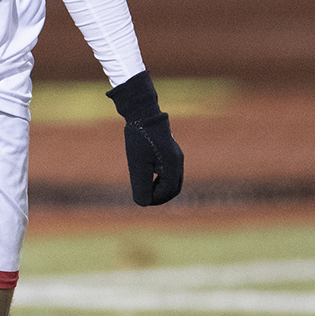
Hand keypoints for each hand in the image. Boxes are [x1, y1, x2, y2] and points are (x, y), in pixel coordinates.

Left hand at [105, 71, 183, 205]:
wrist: (142, 112)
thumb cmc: (138, 138)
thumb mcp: (137, 164)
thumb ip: (141, 185)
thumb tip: (143, 204)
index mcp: (172, 164)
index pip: (168, 191)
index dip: (155, 199)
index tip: (141, 197)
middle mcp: (178, 160)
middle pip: (174, 188)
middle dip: (160, 196)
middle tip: (144, 196)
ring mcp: (176, 155)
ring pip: (173, 180)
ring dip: (160, 188)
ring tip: (145, 186)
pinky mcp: (171, 151)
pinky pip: (170, 171)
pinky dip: (161, 179)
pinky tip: (147, 174)